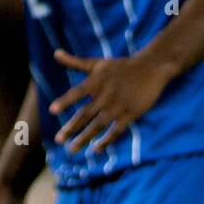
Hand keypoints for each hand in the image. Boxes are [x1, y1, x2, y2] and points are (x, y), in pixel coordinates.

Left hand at [50, 49, 171, 153]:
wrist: (151, 67)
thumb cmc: (122, 66)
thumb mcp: (98, 63)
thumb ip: (76, 62)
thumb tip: (55, 54)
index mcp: (97, 81)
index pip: (77, 93)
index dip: (65, 101)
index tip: (52, 110)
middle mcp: (106, 95)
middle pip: (85, 114)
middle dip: (71, 128)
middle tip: (58, 140)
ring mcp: (118, 106)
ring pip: (98, 125)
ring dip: (84, 138)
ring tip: (72, 150)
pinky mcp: (130, 114)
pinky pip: (116, 131)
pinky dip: (106, 141)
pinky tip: (95, 150)